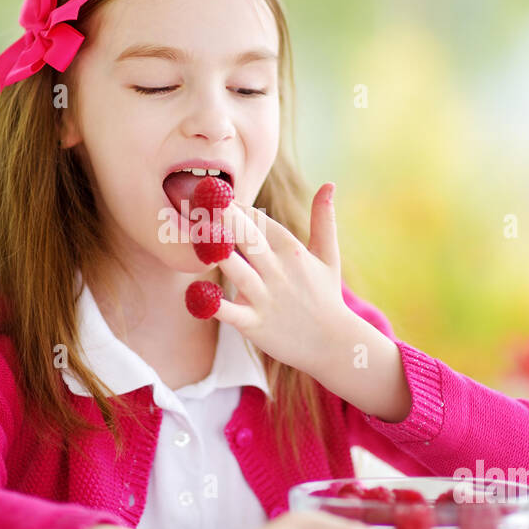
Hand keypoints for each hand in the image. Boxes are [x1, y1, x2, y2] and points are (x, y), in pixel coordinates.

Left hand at [211, 183, 351, 375]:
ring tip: (196, 232)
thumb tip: (329, 183)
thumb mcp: (328, 256)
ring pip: (236, 270)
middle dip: (223, 217)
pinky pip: (229, 312)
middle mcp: (278, 271)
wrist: (333, 344)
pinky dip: (212, 303)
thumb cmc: (325, 297)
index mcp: (292, 250)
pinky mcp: (255, 324)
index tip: (213, 196)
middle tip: (199, 198)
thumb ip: (324, 219)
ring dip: (216, 251)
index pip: (259, 220)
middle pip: (246, 237)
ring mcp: (266, 298)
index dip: (234, 206)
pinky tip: (195, 292)